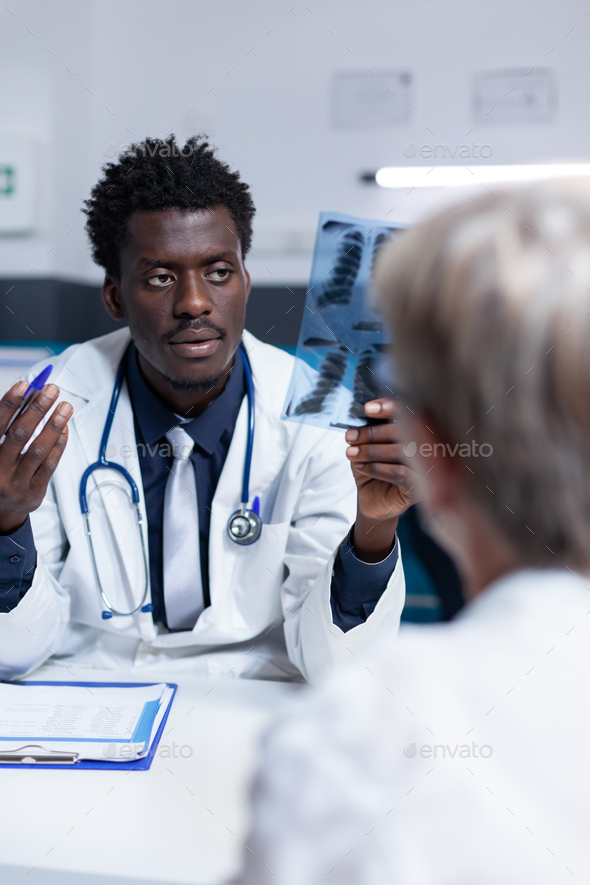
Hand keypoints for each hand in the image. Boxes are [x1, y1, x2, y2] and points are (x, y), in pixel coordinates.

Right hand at [0, 381, 72, 534]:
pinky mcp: (34, 492)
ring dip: (54, 424)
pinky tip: (65, 429)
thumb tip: (27, 397)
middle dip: (37, 409)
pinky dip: (59, 445)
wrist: (0, 512)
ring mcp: (16, 483)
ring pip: (38, 450)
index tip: (25, 386)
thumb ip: (7, 427)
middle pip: (20, 434)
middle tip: (51, 390)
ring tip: (65, 407)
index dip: (11, 403)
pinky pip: (50, 466)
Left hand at [345, 398, 418, 561]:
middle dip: (373, 432)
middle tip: (350, 436)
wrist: (375, 502)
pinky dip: (378, 468)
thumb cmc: (374, 470)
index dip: (390, 407)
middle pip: (405, 431)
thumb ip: (372, 431)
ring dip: (372, 450)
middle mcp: (429, 447)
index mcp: (418, 432)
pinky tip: (361, 468)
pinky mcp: (421, 487)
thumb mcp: (370, 447)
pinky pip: (401, 473)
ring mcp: (428, 467)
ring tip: (351, 453)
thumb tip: (364, 415)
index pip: (410, 412)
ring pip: (403, 451)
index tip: (368, 409)